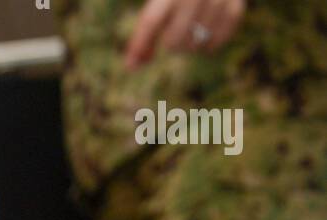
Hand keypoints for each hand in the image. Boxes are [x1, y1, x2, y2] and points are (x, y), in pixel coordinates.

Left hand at [125, 0, 246, 69]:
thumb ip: (149, 24)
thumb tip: (132, 66)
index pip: (151, 20)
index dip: (139, 44)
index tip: (130, 65)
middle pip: (174, 40)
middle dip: (170, 43)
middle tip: (174, 34)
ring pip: (195, 44)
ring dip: (190, 44)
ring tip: (191, 28)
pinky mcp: (236, 5)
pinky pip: (218, 40)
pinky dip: (210, 43)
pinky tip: (206, 34)